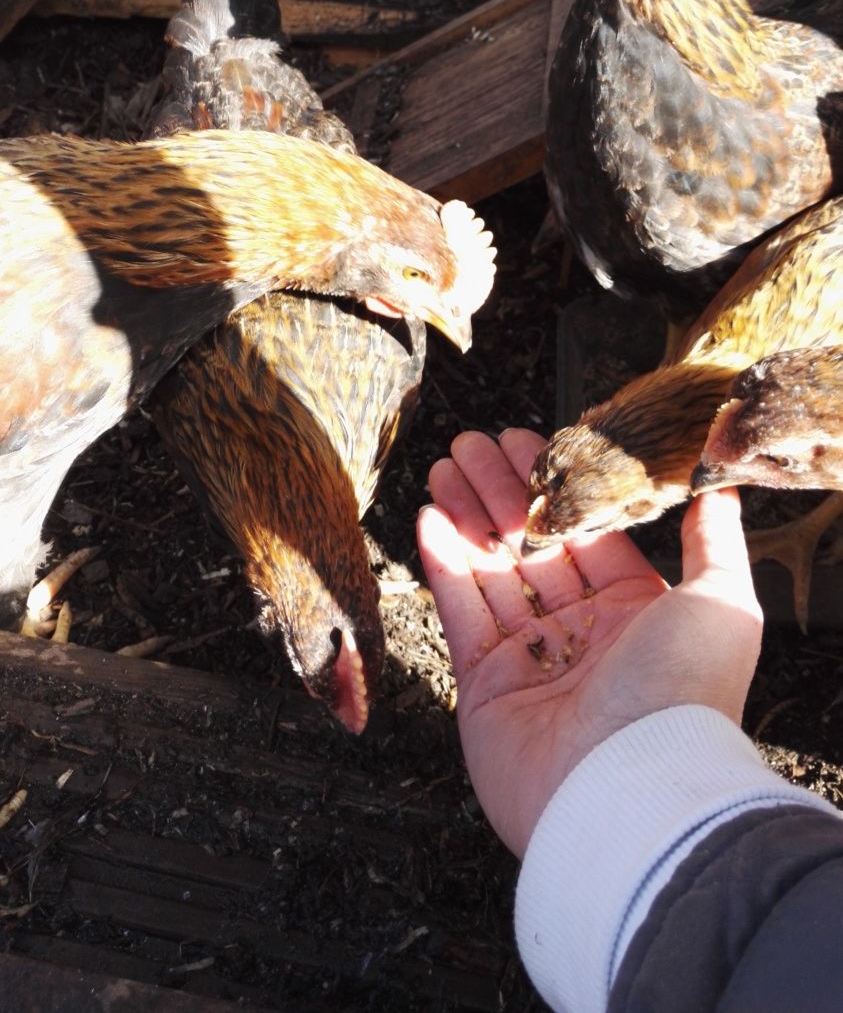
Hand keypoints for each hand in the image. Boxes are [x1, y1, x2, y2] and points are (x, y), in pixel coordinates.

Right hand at [417, 429, 762, 857]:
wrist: (629, 788)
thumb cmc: (682, 693)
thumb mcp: (721, 602)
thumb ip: (712, 540)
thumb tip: (717, 488)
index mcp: (636, 614)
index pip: (587, 534)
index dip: (555, 487)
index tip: (525, 442)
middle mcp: (582, 637)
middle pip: (532, 546)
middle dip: (500, 492)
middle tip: (471, 443)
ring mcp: (530, 662)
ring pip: (490, 571)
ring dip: (466, 515)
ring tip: (444, 465)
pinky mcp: (485, 688)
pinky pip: (461, 613)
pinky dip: (443, 564)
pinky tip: (430, 515)